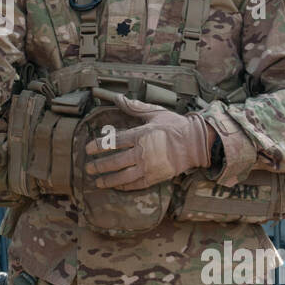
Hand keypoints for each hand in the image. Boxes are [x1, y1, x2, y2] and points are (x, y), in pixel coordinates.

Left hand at [84, 95, 215, 190]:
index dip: (98, 146)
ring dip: (108, 180)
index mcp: (141, 135)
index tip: (88, 148)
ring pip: (123, 176)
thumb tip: (118, 97)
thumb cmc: (175, 126)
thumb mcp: (155, 113)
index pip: (113, 142)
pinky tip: (115, 186)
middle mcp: (142, 153)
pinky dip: (124, 186)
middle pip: (115, 161)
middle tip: (88, 168)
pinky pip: (136, 184)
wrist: (196, 143)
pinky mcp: (155, 177)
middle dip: (99, 166)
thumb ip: (135, 107)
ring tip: (96, 182)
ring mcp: (149, 167)